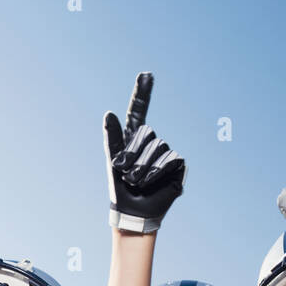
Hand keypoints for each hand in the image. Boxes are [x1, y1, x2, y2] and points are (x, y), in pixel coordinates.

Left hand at [103, 73, 185, 232]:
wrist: (134, 212)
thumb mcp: (112, 162)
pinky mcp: (177, 164)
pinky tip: (150, 183)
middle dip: (133, 155)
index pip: (138, 111)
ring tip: (137, 182)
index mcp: (133, 139)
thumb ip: (112, 138)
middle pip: (146, 133)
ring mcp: (165, 152)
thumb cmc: (120, 189)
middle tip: (127, 174)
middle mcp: (151, 143)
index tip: (146, 74)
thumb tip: (108, 112)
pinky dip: (155, 172)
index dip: (142, 93)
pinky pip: (168, 159)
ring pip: (157, 147)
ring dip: (142, 168)